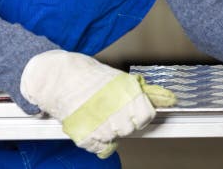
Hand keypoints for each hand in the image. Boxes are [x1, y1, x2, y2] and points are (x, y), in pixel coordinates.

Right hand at [20, 50, 175, 158]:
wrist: (55, 76)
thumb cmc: (84, 73)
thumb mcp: (117, 77)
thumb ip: (143, 91)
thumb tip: (167, 98)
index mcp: (127, 93)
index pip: (146, 115)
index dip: (140, 113)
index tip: (133, 109)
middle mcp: (116, 110)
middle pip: (130, 127)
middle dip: (123, 120)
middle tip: (111, 109)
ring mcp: (101, 124)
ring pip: (116, 137)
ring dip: (110, 129)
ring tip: (99, 115)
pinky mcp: (85, 135)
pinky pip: (100, 148)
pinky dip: (97, 141)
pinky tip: (92, 125)